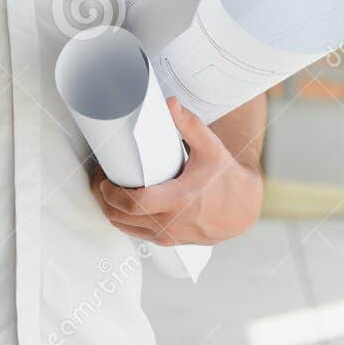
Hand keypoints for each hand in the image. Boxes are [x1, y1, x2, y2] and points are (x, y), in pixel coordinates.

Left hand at [89, 97, 263, 246]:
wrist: (243, 209)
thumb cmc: (227, 179)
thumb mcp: (212, 149)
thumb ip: (190, 124)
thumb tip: (170, 103)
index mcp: (180, 200)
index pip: (135, 203)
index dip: (112, 192)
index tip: (104, 177)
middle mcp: (171, 223)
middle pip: (121, 217)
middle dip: (103, 197)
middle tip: (100, 176)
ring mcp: (167, 236)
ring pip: (124, 227)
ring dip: (110, 208)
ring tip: (107, 186)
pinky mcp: (167, 241)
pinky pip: (135, 232)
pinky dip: (123, 218)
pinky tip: (121, 202)